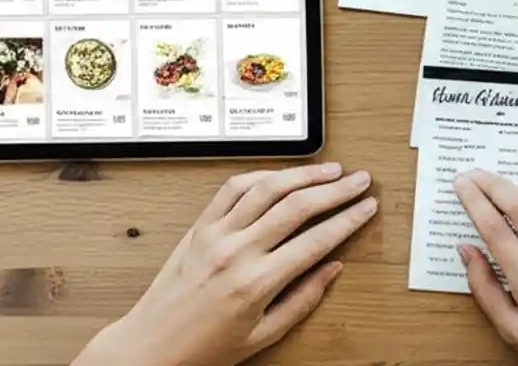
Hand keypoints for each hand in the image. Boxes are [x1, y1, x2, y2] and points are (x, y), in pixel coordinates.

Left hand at [73, 163, 377, 365]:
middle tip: (359, 180)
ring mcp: (215, 235)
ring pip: (267, 188)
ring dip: (303, 174)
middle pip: (297, 206)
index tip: (367, 207)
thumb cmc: (204, 347)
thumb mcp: (263, 335)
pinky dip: (261, 175)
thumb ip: (303, 299)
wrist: (151, 345)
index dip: (347, 220)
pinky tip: (281, 174)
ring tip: (329, 169)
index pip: (316, 240)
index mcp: (256, 283)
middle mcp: (236, 252)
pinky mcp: (199, 227)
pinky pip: (232, 189)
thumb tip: (333, 268)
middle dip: (335, 190)